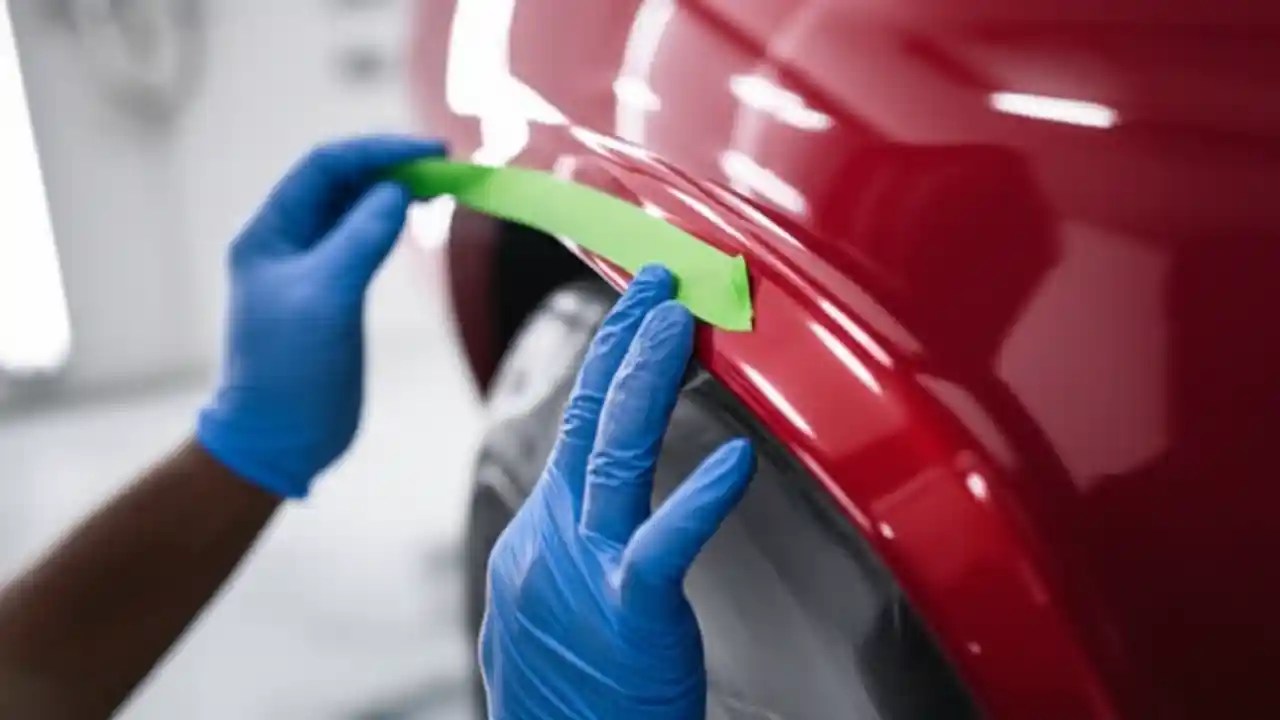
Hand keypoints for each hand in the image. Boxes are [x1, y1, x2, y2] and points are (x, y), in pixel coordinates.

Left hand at [197, 135, 444, 496]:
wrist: (280, 439)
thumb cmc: (291, 368)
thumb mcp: (326, 295)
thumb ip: (362, 237)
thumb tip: (398, 191)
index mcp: (270, 233)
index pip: (325, 169)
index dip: (376, 152)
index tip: (429, 153)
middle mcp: (287, 243)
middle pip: (341, 184)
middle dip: (388, 167)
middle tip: (443, 167)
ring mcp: (312, 269)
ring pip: (354, 211)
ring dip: (393, 193)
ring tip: (437, 186)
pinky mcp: (335, 296)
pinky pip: (364, 242)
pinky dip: (391, 225)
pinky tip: (415, 220)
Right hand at [480, 266, 755, 718]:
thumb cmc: (565, 705)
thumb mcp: (543, 617)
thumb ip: (565, 555)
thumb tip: (581, 516)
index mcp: (536, 539)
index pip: (574, 429)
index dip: (606, 365)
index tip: (635, 316)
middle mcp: (550, 539)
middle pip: (586, 419)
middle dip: (622, 341)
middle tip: (658, 281)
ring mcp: (583, 571)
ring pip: (613, 454)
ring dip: (645, 378)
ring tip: (674, 321)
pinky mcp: (629, 611)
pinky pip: (665, 542)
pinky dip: (698, 497)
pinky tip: (733, 461)